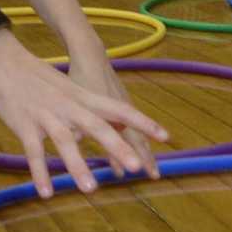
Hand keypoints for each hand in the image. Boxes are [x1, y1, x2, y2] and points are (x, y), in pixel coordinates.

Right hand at [0, 34, 168, 196]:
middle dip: (118, 148)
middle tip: (137, 168)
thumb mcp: (71, 91)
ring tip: (92, 189)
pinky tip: (46, 193)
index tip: (166, 136)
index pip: (120, 109)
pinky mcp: (25, 125)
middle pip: (98, 127)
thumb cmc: (40, 79)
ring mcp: (47, 116)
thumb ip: (92, 109)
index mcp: (83, 98)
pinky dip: (40, 172)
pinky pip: (33, 152)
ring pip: (66, 142)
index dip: (143, 122)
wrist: (5, 61)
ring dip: (78, 166)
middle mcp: (70, 106)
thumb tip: (116, 125)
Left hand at [68, 55, 160, 180]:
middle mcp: (123, 112)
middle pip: (137, 138)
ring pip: (135, 132)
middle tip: (155, 176)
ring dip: (140, 150)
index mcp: (114, 112)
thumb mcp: (77, 100)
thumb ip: (77, 120)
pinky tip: (123, 148)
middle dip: (145, 157)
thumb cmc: (82, 77)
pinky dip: (130, 138)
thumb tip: (76, 137)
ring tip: (142, 167)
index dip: (135, 155)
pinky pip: (129, 125)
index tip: (141, 172)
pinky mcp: (120, 102)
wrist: (90, 56)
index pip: (129, 138)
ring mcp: (124, 107)